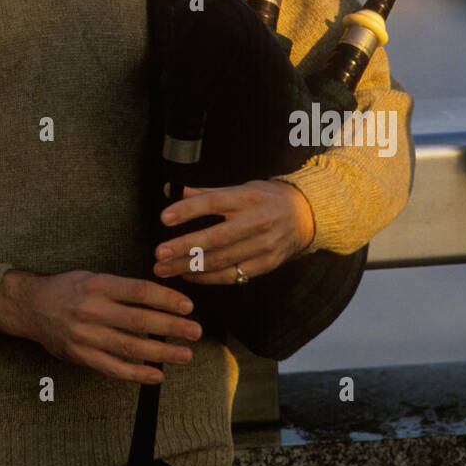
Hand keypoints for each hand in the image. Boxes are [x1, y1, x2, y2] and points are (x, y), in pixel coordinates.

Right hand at [0, 269, 201, 383]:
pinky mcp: (79, 355)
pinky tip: (157, 375)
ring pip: (129, 347)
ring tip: (185, 355)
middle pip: (139, 320)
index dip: (166, 298)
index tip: (187, 306)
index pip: (139, 291)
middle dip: (171, 327)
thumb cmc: (67, 288)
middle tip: (195, 331)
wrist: (29, 305)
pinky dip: (136, 373)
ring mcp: (85, 335)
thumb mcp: (92, 277)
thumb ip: (121, 288)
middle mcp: (91, 309)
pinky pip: (112, 368)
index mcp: (97, 284)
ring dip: (161, 353)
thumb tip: (160, 298)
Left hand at [152, 180, 314, 284]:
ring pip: (222, 260)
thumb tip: (171, 190)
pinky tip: (189, 276)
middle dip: (184, 247)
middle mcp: (256, 222)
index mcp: (247, 197)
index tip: (164, 218)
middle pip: (216, 237)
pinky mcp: (267, 264)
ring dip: (189, 267)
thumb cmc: (265, 198)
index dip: (188, 210)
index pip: (213, 203)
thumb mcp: (240, 188)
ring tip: (164, 268)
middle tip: (158, 253)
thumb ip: (205, 192)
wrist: (306, 215)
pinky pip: (233, 275)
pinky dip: (208, 277)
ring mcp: (264, 245)